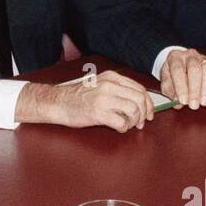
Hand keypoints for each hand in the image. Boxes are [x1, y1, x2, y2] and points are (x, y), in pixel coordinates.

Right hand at [16, 71, 153, 132]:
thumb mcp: (100, 84)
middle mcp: (109, 85)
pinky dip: (124, 128)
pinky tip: (118, 128)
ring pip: (134, 110)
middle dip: (144, 114)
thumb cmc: (78, 97)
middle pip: (140, 99)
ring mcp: (103, 99)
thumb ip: (117, 89)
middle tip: (140, 123)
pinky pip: (121, 122)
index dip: (148, 103)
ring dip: (134, 121)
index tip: (148, 113)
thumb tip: (139, 101)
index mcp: (111, 77)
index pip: (140, 89)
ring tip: (127, 125)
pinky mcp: (97, 113)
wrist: (57, 102)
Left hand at [157, 49, 205, 109]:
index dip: (180, 86)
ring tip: (203, 102)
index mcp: (175, 57)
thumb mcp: (166, 83)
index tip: (183, 101)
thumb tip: (178, 102)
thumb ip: (170, 92)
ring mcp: (204, 58)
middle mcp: (190, 55)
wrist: (182, 66)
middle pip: (194, 68)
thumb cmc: (173, 76)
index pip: (177, 69)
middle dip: (195, 89)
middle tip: (194, 105)